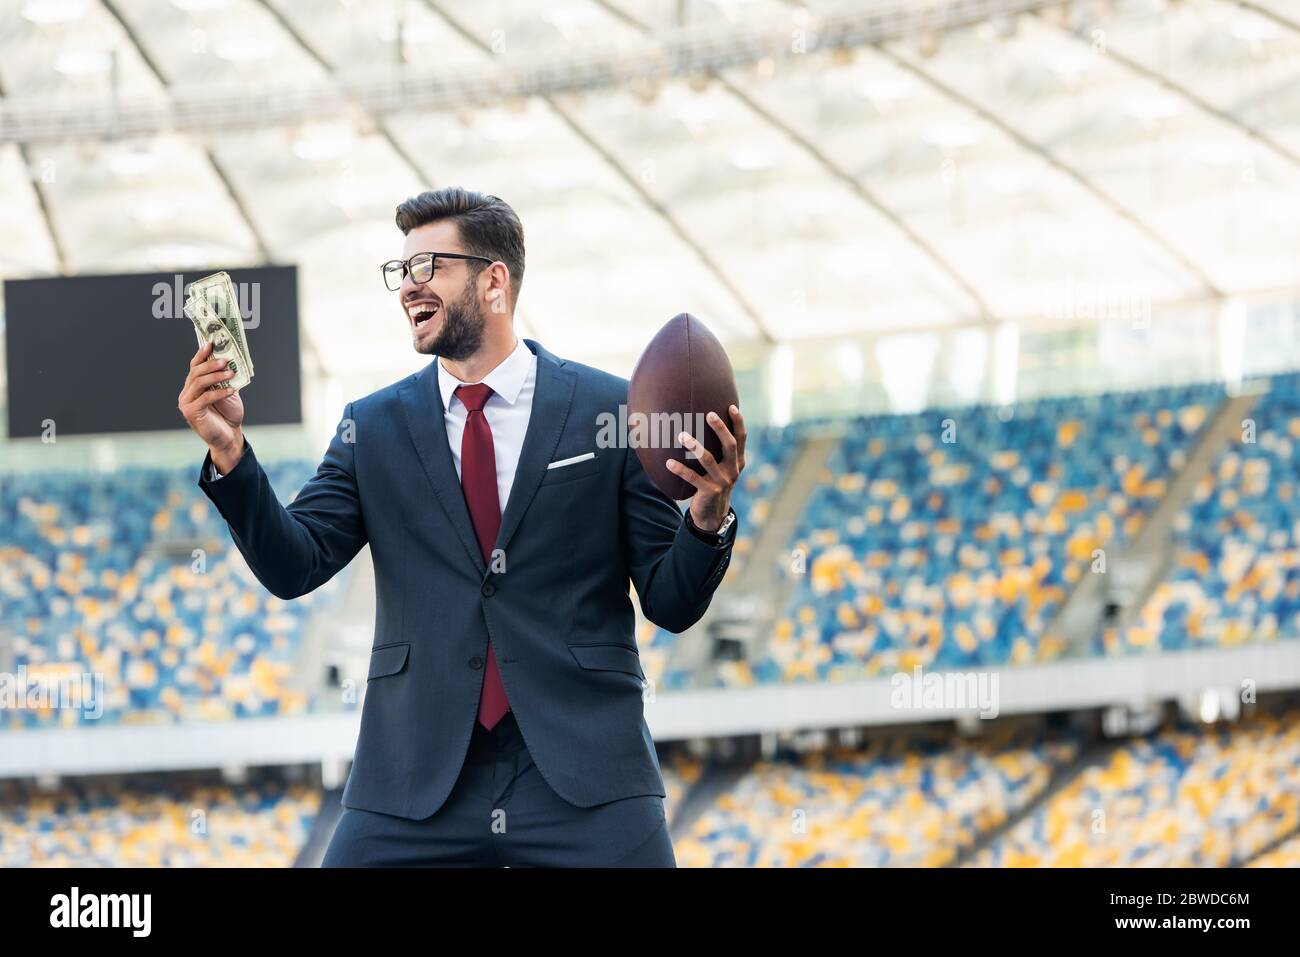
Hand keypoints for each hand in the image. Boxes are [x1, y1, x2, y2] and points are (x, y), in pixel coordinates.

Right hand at [178, 340, 245, 472]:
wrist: (229, 436)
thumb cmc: (228, 414)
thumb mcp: (228, 392)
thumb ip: (225, 379)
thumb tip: (231, 360)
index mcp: (193, 386)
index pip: (194, 366)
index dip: (202, 354)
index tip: (211, 343)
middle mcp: (187, 393)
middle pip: (195, 373)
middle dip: (210, 364)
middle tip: (225, 360)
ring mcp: (186, 403)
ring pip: (199, 383)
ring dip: (216, 376)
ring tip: (230, 373)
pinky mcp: (191, 412)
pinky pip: (205, 398)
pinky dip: (219, 392)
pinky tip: (231, 389)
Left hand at [667, 404, 745, 531]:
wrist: (713, 514)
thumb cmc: (714, 483)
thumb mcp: (722, 469)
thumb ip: (719, 452)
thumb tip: (701, 425)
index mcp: (737, 462)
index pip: (741, 439)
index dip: (738, 422)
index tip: (731, 406)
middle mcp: (733, 470)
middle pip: (729, 445)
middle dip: (720, 429)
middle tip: (709, 415)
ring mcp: (722, 481)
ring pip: (708, 460)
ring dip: (694, 446)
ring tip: (681, 435)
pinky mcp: (709, 491)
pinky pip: (692, 478)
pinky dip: (680, 469)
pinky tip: (668, 462)